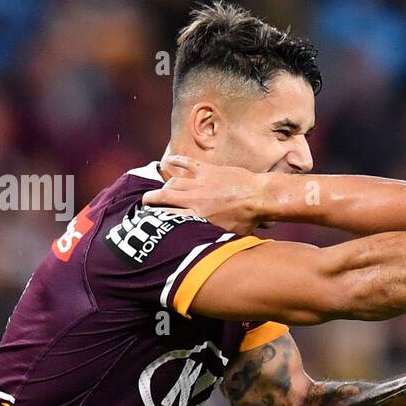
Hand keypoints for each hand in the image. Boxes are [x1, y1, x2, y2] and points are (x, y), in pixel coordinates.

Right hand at [141, 154, 270, 232]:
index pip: (167, 215)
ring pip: (173, 181)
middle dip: (150, 199)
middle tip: (145, 202)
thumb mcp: (225, 234)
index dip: (154, 217)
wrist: (259, 197)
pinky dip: (176, 161)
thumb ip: (209, 235)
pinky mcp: (208, 170)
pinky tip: (167, 161)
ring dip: (164, 185)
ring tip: (159, 189)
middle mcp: (193, 199)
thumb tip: (202, 244)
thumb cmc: (246, 219)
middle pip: (163, 196)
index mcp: (196, 216)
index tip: (147, 219)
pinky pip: (187, 163)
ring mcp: (200, 183)